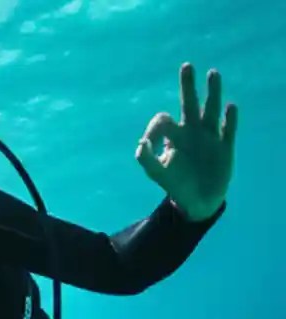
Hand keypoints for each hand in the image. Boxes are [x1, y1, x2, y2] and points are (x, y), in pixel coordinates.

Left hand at [137, 63, 237, 222]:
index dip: (155, 126)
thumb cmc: (175, 183)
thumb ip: (146, 160)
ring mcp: (209, 137)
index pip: (163, 120)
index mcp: (173, 135)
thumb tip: (141, 143)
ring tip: (212, 73)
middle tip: (186, 66)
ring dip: (212, 92)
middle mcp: (191, 130)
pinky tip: (229, 106)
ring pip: (211, 109)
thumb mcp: (157, 173)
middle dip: (187, 86)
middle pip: (189, 103)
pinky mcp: (225, 147)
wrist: (197, 200)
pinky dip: (228, 119)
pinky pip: (227, 129)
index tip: (149, 143)